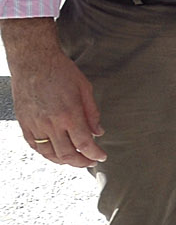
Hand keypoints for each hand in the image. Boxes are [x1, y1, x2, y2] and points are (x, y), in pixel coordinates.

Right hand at [3, 20, 104, 166]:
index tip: (102, 157)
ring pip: (50, 154)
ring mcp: (35, 125)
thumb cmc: (61, 71)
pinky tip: (56, 154)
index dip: (94, 154)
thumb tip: (99, 132)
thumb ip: (92, 112)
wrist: (33, 62)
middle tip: (91, 161)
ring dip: (64, 161)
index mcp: (69, 114)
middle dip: (82, 162)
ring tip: (76, 160)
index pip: (84, 144)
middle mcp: (51, 124)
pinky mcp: (24, 124)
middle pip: (67, 154)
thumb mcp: (85, 88)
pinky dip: (47, 154)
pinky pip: (35, 146)